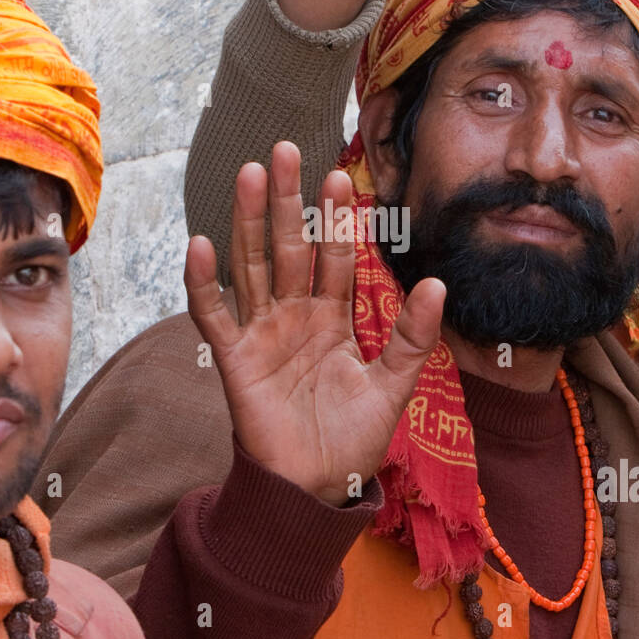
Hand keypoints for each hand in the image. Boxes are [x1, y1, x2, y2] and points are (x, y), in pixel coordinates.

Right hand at [184, 142, 445, 505]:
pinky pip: (214, 315)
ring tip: (248, 174)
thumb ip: (413, 336)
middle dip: (286, 200)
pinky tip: (200, 244)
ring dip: (247, 221)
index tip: (339, 175)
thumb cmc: (354, 440)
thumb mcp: (394, 385)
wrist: (319, 489)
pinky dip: (205, 283)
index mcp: (332, 318)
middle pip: (288, 247)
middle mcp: (295, 317)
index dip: (335, 218)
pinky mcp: (234, 360)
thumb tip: (437, 283)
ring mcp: (262, 334)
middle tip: (284, 149)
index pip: (334, 256)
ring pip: (252, 266)